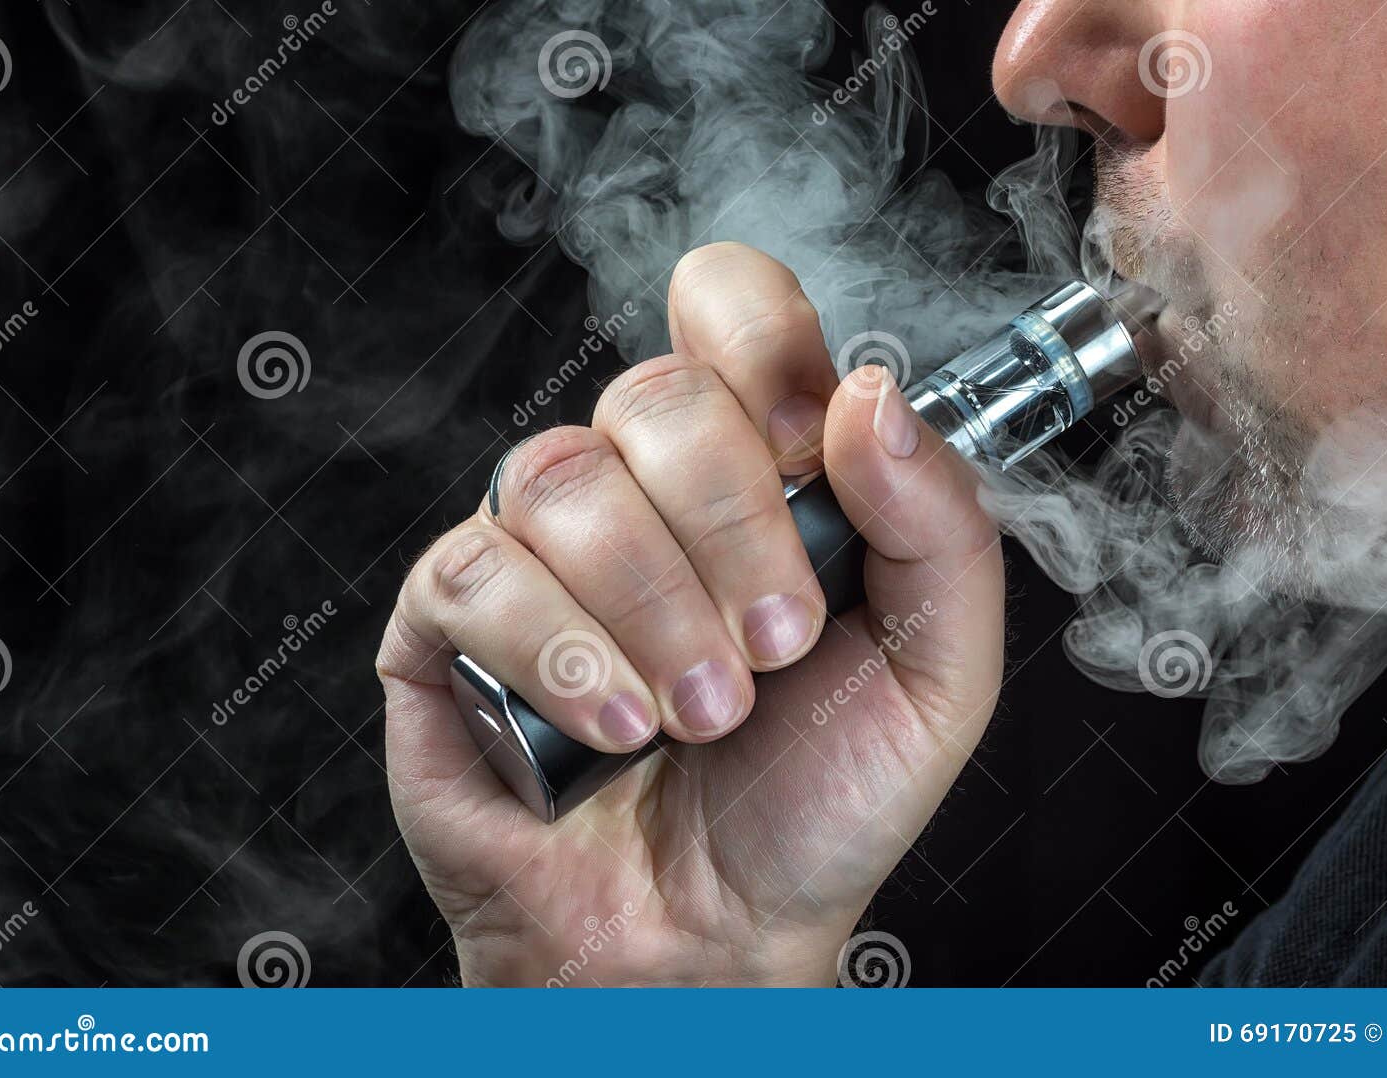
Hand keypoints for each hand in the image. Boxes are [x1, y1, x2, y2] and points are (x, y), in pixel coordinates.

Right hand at [377, 242, 1004, 985]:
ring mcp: (539, 546)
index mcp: (757, 470)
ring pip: (563, 480)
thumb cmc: (816, 807)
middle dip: (731, 533)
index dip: (765, 349)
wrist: (709, 939)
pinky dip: (555, 653)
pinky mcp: (449, 617)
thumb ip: (937, 526)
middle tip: (770, 650)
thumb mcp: (935, 674)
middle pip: (658, 394)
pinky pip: (474, 571)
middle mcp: (642, 489)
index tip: (808, 457)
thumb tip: (872, 392)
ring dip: (653, 614)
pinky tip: (608, 727)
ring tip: (695, 716)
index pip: (733, 308)